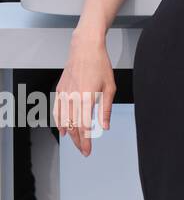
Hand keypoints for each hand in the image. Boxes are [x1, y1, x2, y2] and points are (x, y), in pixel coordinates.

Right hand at [55, 32, 117, 156]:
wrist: (85, 48)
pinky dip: (60, 122)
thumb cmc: (100, 65)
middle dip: (78, 141)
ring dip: (70, 134)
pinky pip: (58, 111)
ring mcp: (64, 94)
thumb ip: (105, 109)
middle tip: (84, 151)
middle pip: (73, 126)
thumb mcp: (110, 87)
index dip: (85, 141)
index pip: (84, 126)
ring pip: (64, 120)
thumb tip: (105, 126)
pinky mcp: (60, 90)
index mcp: (86, 97)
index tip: (88, 150)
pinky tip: (63, 130)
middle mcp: (72, 98)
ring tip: (76, 143)